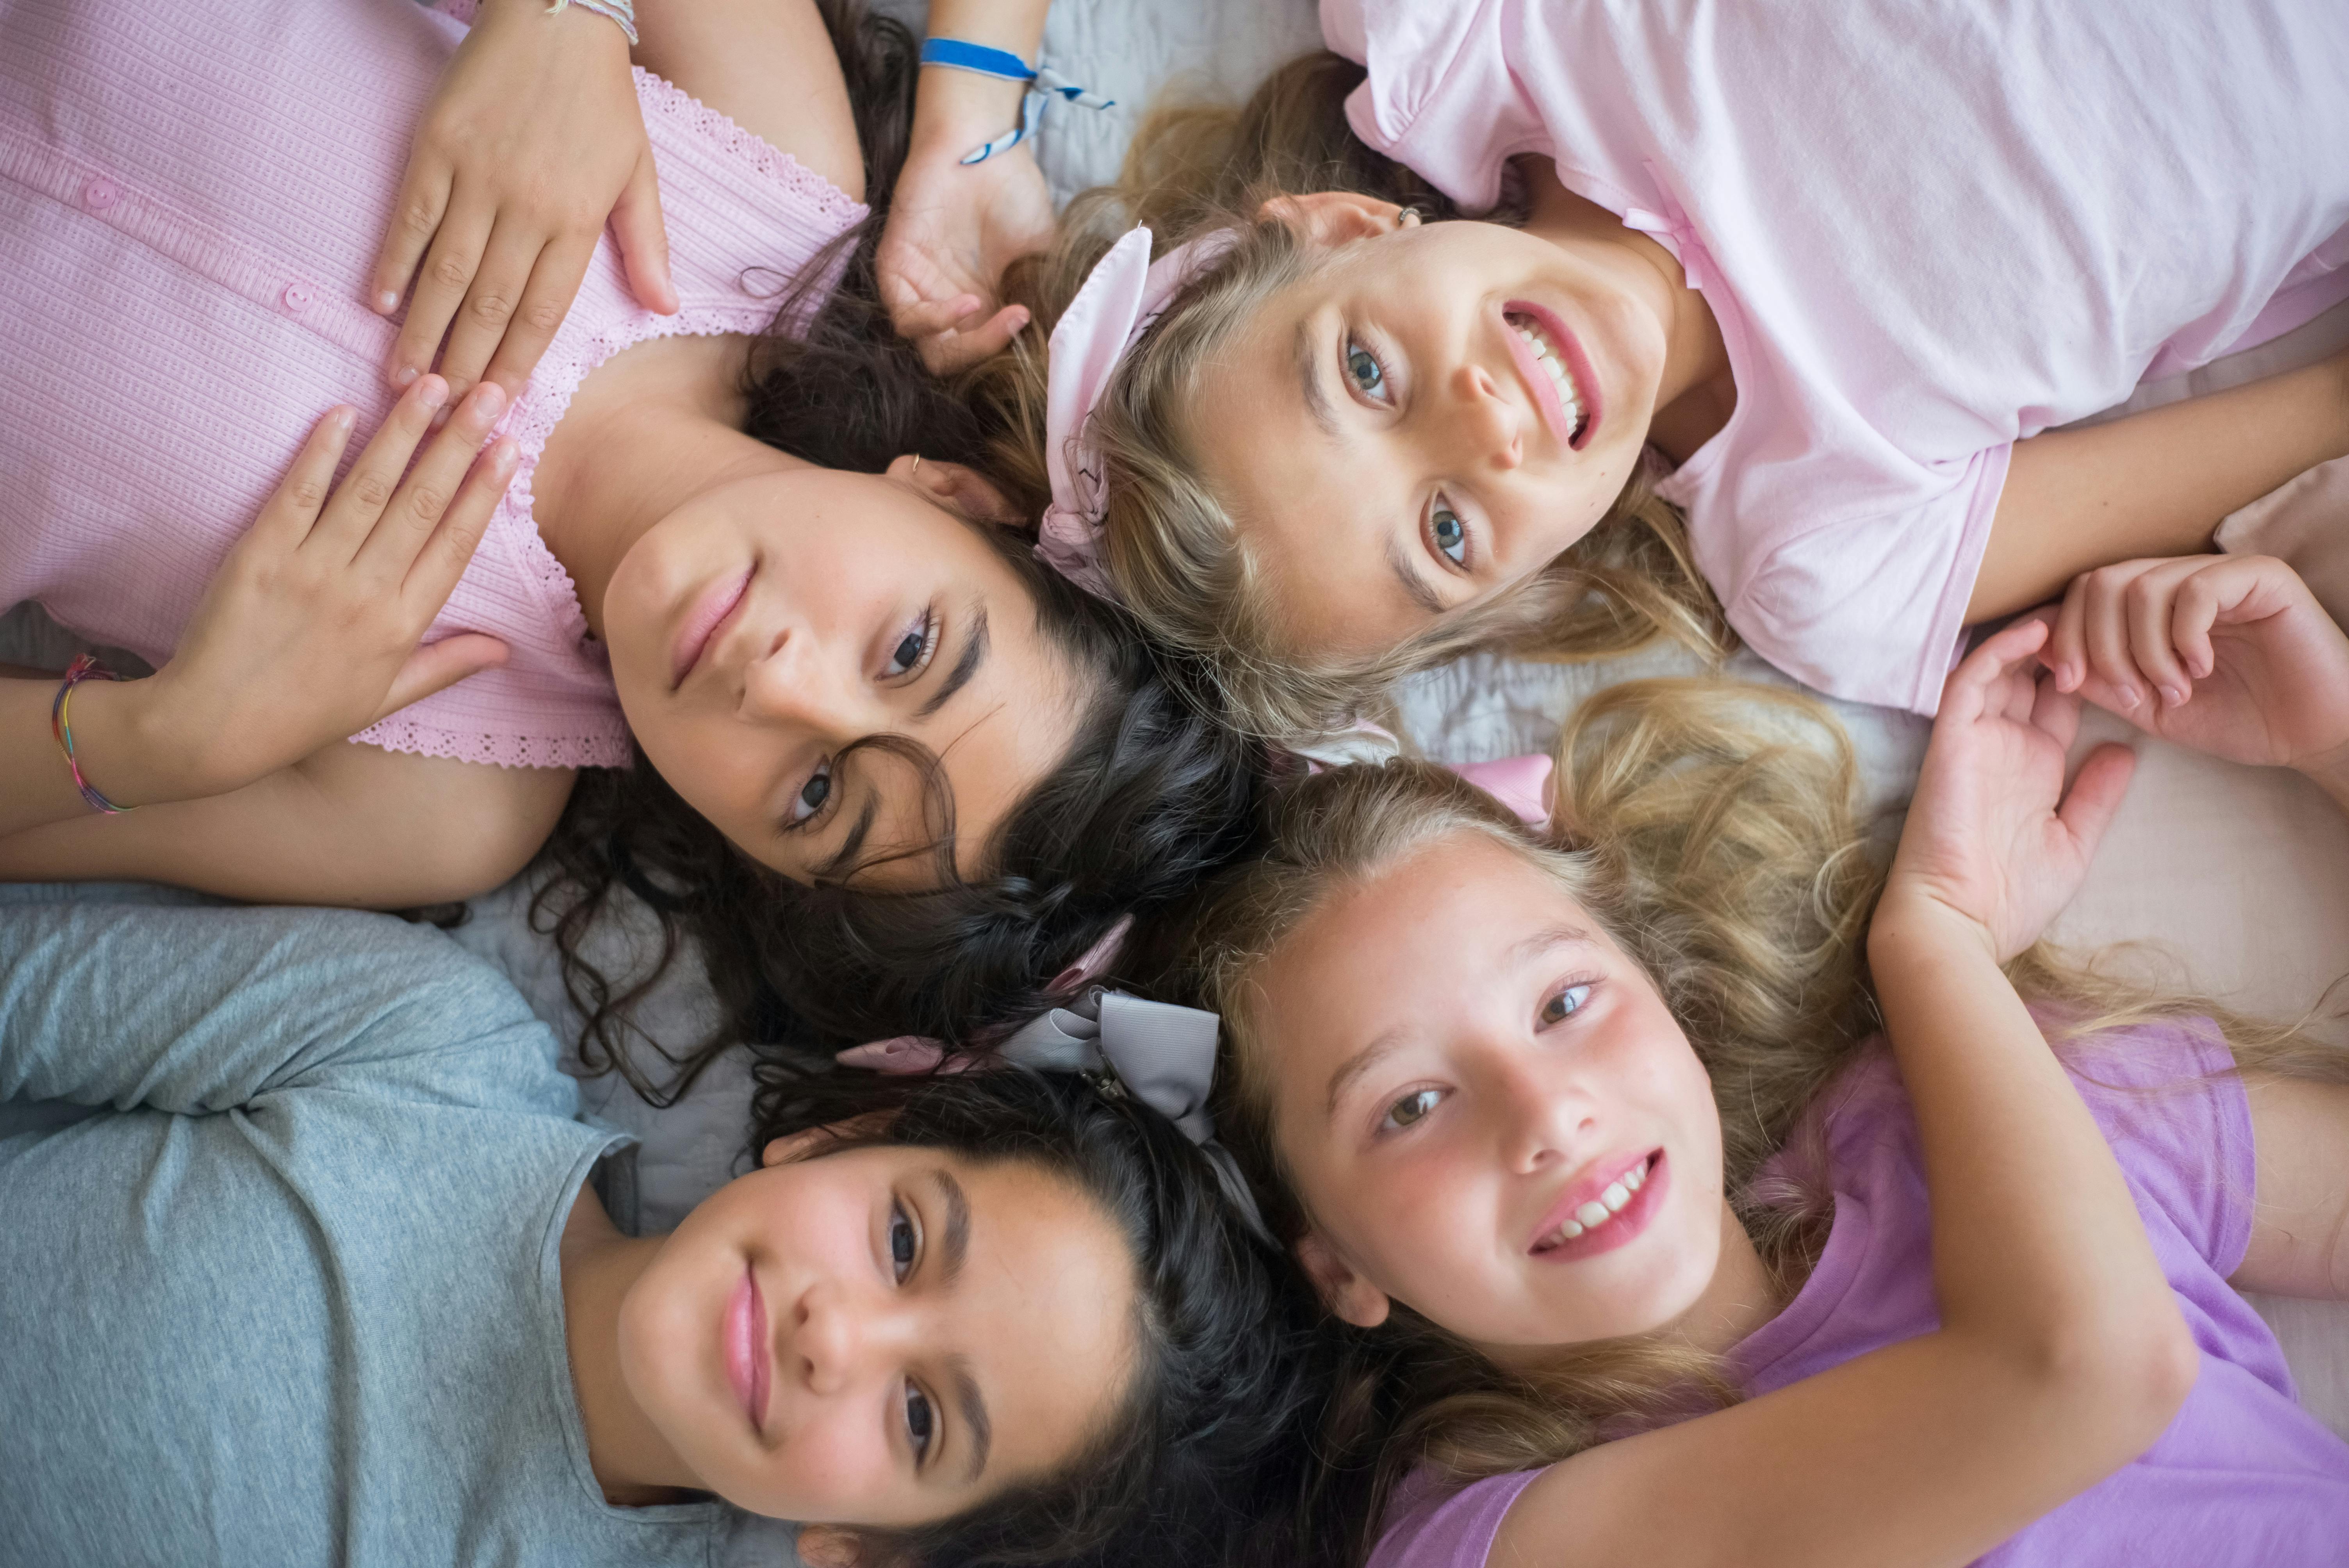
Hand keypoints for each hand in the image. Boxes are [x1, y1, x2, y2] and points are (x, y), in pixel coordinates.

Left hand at [139, 378, 516, 797]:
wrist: (214, 727)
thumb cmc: (304, 715)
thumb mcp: (385, 699)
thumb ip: (445, 666)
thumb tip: (503, 650)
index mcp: (401, 626)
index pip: (454, 545)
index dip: (485, 494)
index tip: (510, 449)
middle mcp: (365, 592)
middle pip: (422, 504)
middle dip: (459, 444)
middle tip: (489, 393)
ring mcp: (313, 570)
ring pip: (369, 489)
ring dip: (403, 432)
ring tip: (433, 386)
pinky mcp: (261, 556)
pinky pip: (298, 494)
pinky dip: (321, 452)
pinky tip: (344, 413)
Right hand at [371, 0, 675, 400]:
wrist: (556, 17)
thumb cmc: (602, 102)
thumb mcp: (639, 173)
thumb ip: (647, 245)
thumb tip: (665, 309)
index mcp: (577, 221)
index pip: (543, 312)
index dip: (517, 363)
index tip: (498, 406)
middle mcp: (526, 207)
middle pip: (489, 304)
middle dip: (464, 365)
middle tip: (440, 414)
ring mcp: (477, 178)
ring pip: (445, 272)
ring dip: (422, 332)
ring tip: (404, 379)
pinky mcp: (437, 148)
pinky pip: (411, 218)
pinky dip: (394, 263)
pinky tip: (381, 305)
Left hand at [877, 140, 1051, 373]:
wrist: (983, 145)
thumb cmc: (1015, 193)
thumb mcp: (1042, 255)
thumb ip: (1044, 299)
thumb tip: (1055, 342)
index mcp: (985, 308)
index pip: (988, 358)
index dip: (1013, 356)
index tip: (1042, 333)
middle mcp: (952, 306)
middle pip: (957, 362)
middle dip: (989, 356)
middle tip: (1018, 327)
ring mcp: (922, 291)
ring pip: (932, 351)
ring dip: (968, 347)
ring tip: (1003, 316)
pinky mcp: (896, 271)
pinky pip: (906, 319)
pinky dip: (936, 321)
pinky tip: (968, 303)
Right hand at [1883, 619, 2136, 962]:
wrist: (1960, 923)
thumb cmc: (2011, 896)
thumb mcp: (2074, 843)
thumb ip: (2097, 796)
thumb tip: (2124, 750)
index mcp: (2032, 766)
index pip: (2059, 700)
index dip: (2090, 669)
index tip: (2129, 645)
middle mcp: (2004, 745)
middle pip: (2033, 674)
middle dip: (2066, 640)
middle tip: (2103, 608)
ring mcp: (1976, 739)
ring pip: (2003, 666)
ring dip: (2037, 635)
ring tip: (2076, 606)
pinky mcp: (1952, 739)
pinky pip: (1972, 681)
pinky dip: (2001, 651)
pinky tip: (2036, 631)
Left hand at [2039, 554, 2348, 779]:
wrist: (2313, 734)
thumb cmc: (2236, 718)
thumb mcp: (2147, 704)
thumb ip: (2097, 676)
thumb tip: (2037, 651)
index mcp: (2152, 604)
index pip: (2084, 591)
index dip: (2063, 633)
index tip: (2067, 682)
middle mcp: (2183, 578)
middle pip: (2103, 582)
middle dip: (2099, 644)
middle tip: (2129, 693)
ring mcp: (2223, 573)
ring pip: (2143, 587)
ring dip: (2145, 650)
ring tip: (2175, 688)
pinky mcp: (2263, 577)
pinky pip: (2197, 589)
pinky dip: (2185, 636)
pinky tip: (2201, 667)